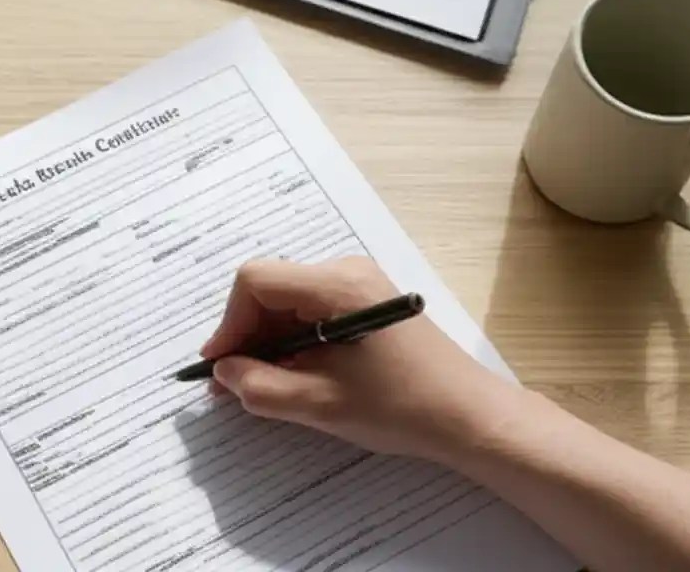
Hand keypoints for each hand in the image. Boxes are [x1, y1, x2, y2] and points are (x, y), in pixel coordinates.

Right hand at [200, 257, 525, 461]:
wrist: (470, 416)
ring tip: (262, 384)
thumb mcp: (319, 404)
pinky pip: (312, 310)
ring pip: (288, 302)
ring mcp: (359, 285)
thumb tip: (224, 371)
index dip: (229, 323)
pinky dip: (293, 340)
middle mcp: (347, 272)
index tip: (220, 366)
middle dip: (246, 335)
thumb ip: (260, 386)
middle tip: (232, 382)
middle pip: (270, 290)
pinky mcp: (367, 303)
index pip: (255, 281)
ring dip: (269, 341)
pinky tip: (294, 374)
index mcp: (337, 286)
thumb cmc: (402, 408)